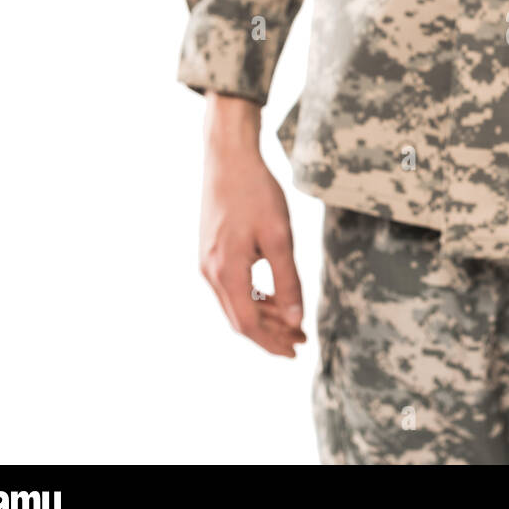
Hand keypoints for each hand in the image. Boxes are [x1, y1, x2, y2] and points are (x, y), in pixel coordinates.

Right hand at [199, 94, 306, 356]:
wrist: (228, 158)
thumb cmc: (256, 193)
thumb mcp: (280, 237)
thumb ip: (287, 280)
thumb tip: (294, 319)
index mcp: (225, 271)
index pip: (248, 324)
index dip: (272, 342)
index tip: (297, 350)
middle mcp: (210, 272)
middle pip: (239, 319)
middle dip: (270, 335)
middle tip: (301, 341)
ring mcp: (207, 263)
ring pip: (234, 305)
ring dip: (263, 318)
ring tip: (292, 324)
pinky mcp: (210, 252)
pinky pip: (230, 288)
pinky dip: (252, 299)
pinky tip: (273, 299)